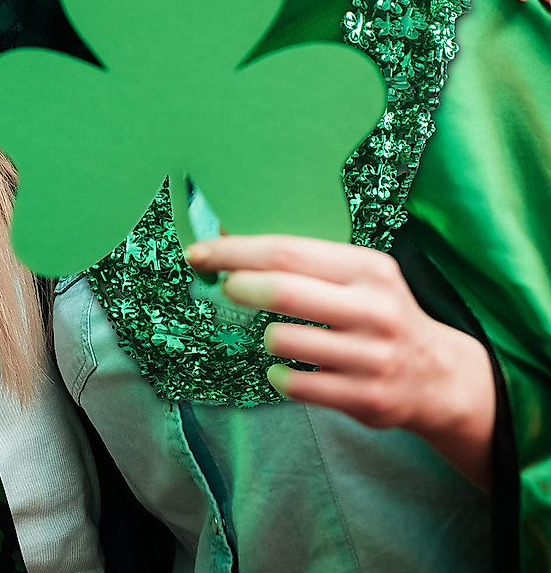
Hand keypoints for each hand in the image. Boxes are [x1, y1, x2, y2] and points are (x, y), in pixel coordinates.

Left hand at [185, 235, 494, 486]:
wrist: (438, 376)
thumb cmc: (376, 312)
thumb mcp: (355, 274)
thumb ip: (301, 260)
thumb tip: (225, 238)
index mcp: (367, 268)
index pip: (286, 252)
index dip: (235, 251)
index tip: (199, 253)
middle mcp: (374, 309)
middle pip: (283, 291)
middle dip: (240, 286)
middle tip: (224, 287)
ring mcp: (372, 356)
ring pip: (284, 340)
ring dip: (266, 337)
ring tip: (275, 335)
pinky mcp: (367, 398)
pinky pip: (297, 385)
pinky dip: (279, 376)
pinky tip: (284, 370)